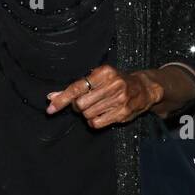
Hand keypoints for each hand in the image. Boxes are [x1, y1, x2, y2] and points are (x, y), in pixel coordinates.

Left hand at [45, 64, 161, 128]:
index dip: (62, 99)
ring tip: (98, 107)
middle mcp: (113, 84)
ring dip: (87, 114)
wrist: (144, 89)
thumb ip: (74, 89)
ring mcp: (120, 99)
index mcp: (105, 72)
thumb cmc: (115, 83)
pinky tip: (102, 114)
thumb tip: (51, 97)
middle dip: (78, 107)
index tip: (50, 108)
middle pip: (80, 104)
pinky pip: (96, 123)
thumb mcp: (97, 80)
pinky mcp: (123, 113)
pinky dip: (94, 121)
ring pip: (87, 114)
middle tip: (86, 103)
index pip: (77, 87)